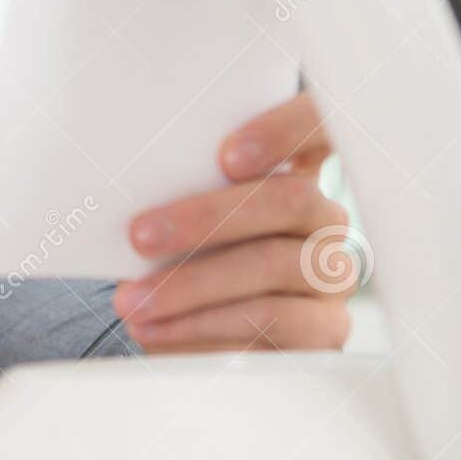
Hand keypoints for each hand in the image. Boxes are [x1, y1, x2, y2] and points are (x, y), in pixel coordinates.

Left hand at [113, 92, 354, 352]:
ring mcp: (333, 271)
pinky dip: (205, 327)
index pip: (319, 124)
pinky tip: (160, 330)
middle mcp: (325, 217)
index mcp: (296, 170)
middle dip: (205, 218)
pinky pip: (272, 321)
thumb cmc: (185, 260)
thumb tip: (127, 184)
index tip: (226, 156)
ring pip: (274, 264)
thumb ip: (177, 191)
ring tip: (134, 301)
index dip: (288, 130)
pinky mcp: (327, 328)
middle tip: (139, 237)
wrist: (198, 335)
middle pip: (288, 199)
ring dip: (193, 284)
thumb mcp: (182, 221)